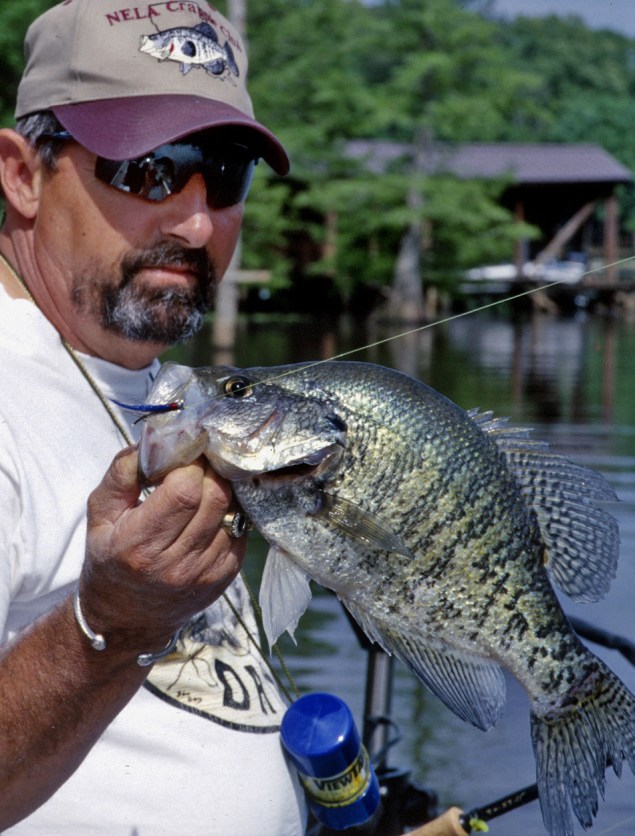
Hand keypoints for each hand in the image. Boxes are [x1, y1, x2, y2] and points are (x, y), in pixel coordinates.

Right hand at [77, 446, 245, 655]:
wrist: (127, 617)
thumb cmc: (111, 556)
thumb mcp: (100, 513)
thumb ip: (123, 472)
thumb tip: (156, 438)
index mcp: (141, 545)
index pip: (184, 491)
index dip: (190, 464)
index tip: (184, 454)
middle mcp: (176, 564)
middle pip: (216, 497)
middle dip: (210, 471)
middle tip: (199, 463)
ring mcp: (205, 573)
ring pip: (234, 512)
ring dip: (223, 490)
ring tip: (204, 485)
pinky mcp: (225, 577)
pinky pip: (241, 530)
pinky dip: (230, 513)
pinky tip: (211, 511)